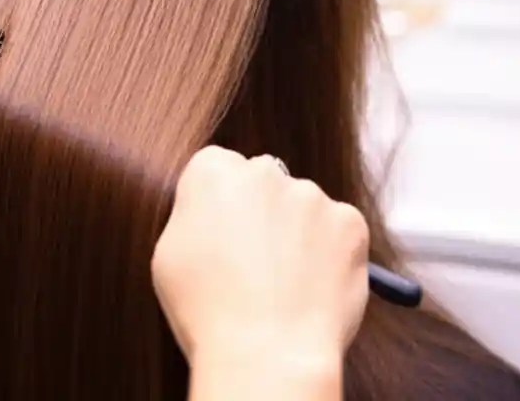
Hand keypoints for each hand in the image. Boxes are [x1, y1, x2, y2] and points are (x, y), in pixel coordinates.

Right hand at [151, 146, 368, 395]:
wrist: (265, 352)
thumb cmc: (206, 311)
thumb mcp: (170, 254)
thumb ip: (194, 217)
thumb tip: (213, 215)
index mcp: (211, 173)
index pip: (217, 167)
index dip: (220, 204)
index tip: (221, 234)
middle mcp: (262, 171)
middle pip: (263, 181)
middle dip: (261, 211)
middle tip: (255, 261)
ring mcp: (310, 195)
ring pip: (303, 207)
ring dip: (298, 233)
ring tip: (285, 284)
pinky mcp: (349, 222)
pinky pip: (339, 230)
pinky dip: (331, 252)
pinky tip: (311, 285)